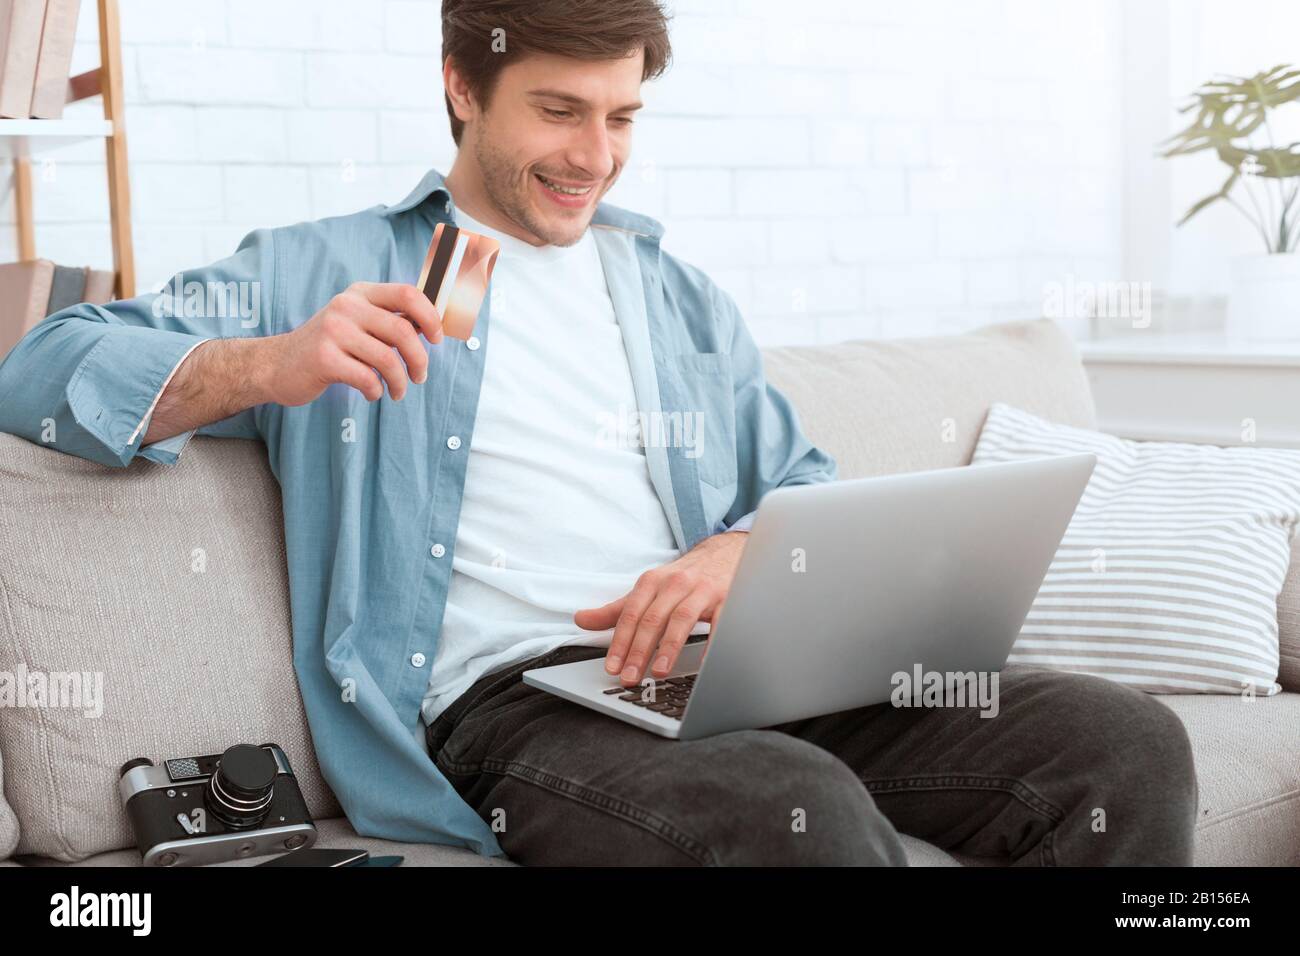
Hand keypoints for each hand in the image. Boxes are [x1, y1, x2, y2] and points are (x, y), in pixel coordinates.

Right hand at [265, 282, 443, 405]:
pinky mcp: (324, 358)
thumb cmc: (327, 347)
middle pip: (403, 331)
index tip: (436, 339)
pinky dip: (376, 391)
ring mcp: (333, 331)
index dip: (430, 317)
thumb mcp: (355, 322)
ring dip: (400, 382)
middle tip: (419, 376)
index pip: (407, 294)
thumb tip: (431, 327)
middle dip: (419, 359)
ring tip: (398, 392)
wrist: (276, 365)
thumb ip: (387, 321)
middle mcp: (346, 306)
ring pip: (387, 359)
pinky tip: (372, 393)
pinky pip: (367, 378)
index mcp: (359, 294)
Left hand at [574, 531, 748, 685]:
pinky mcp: (727, 597)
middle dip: (639, 650)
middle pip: (653, 619)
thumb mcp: (647, 589)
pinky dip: (711, 642)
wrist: (725, 552)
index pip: (630, 614)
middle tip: (630, 677)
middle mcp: (675, 583)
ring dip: (668, 647)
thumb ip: (616, 609)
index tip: (612, 667)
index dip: (619, 642)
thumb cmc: (683, 577)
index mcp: (652, 582)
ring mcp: (702, 589)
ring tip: (658, 672)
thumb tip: (581, 619)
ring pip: (682, 619)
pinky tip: (703, 663)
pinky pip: (718, 621)